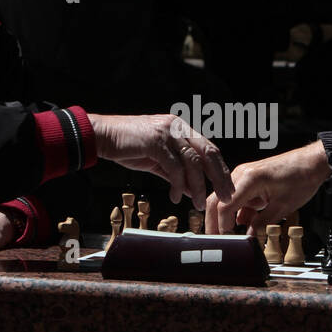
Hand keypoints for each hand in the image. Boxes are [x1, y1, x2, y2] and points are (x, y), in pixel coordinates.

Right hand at [89, 113, 233, 209]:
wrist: (103, 136)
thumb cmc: (128, 147)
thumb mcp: (157, 162)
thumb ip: (176, 174)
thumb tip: (192, 191)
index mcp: (182, 129)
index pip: (209, 149)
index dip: (221, 169)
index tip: (228, 188)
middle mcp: (178, 127)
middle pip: (208, 153)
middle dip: (219, 177)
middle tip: (226, 197)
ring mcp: (168, 133)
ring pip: (193, 162)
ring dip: (198, 186)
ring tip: (198, 204)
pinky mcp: (156, 142)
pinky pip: (174, 167)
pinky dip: (177, 184)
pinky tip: (174, 197)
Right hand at [206, 141, 330, 234]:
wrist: (312, 162)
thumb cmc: (301, 177)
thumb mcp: (282, 207)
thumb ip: (262, 223)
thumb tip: (249, 237)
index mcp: (249, 179)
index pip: (224, 206)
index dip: (222, 226)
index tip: (225, 239)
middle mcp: (242, 174)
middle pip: (217, 200)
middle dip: (214, 222)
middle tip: (215, 239)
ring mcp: (245, 175)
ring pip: (226, 199)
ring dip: (226, 217)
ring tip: (229, 234)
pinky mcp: (250, 179)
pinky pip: (238, 197)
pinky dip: (238, 211)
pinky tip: (243, 223)